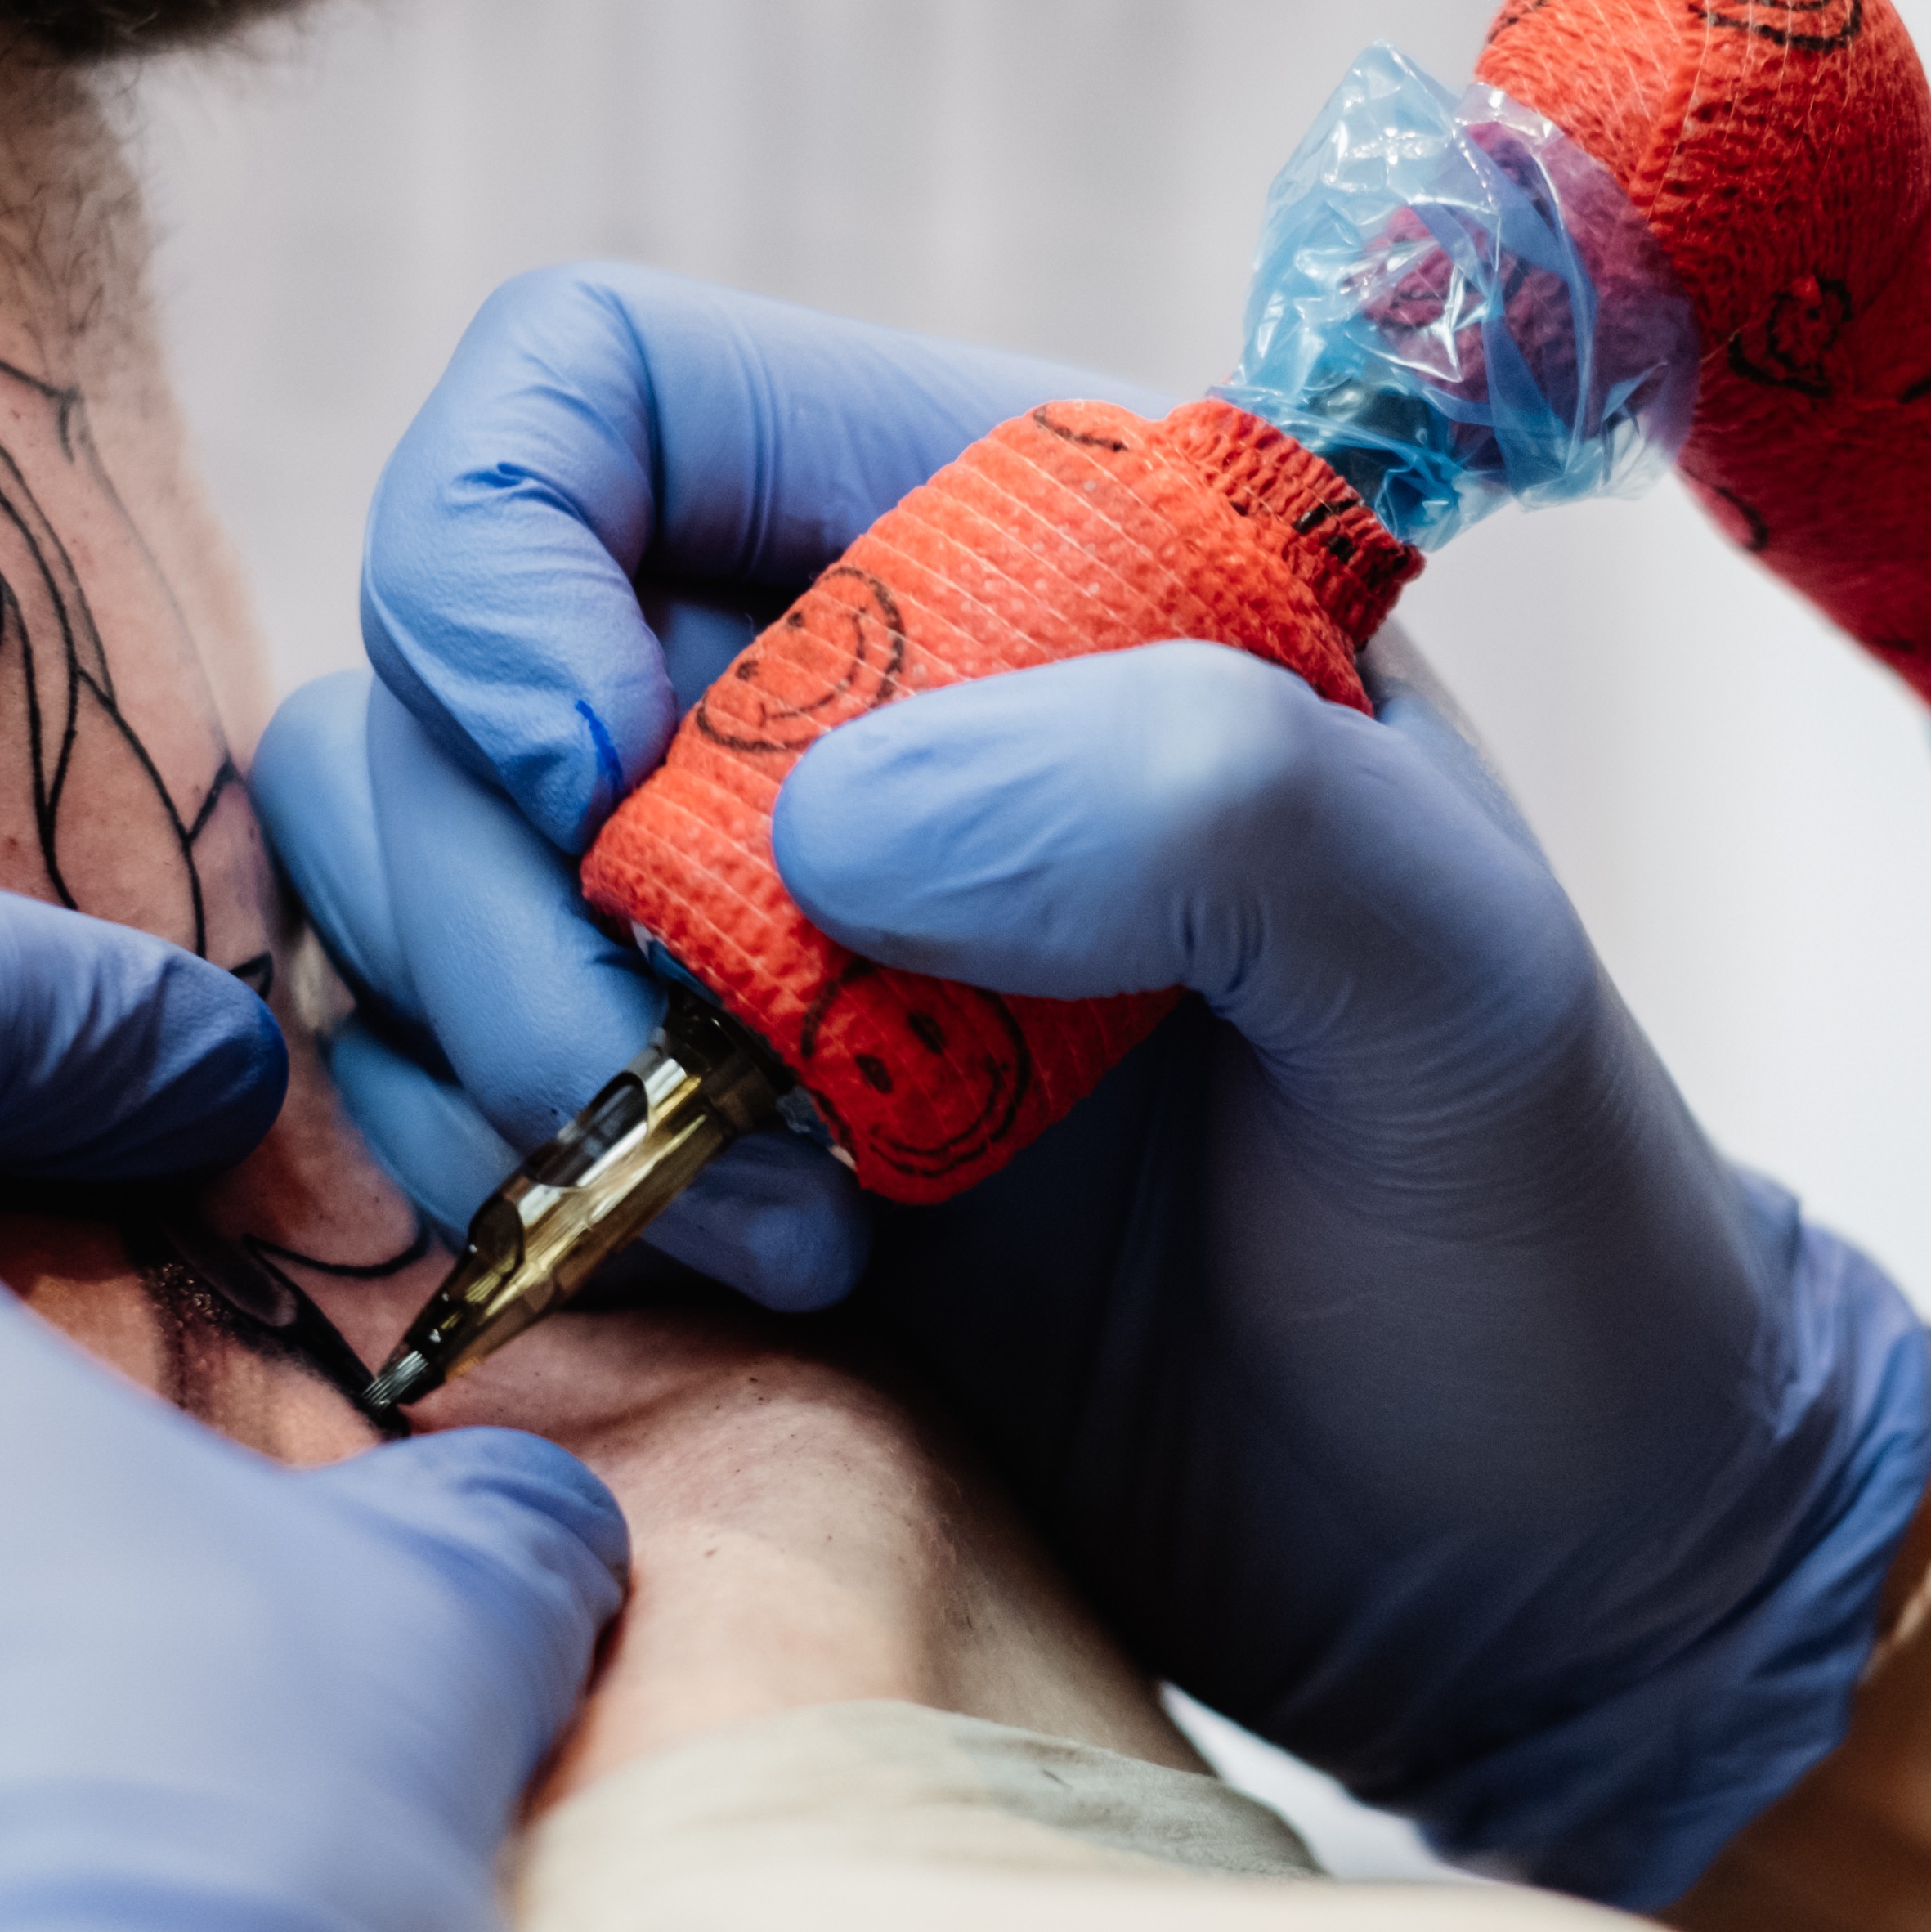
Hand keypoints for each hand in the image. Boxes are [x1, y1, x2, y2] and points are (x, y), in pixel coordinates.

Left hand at [0, 891, 628, 1931]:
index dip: (70, 1018)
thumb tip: (509, 1508)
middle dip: (9, 1259)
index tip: (209, 1096)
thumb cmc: (212, 1865)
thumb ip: (483, 1512)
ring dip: (17, 1474)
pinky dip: (9, 1633)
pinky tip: (60, 1701)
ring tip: (103, 1510)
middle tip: (106, 1263)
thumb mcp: (431, 1630)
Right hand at [263, 268, 1930, 1902]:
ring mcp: (746, 952)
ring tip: (777, 1232)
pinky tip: (751, 1286)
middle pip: (442, 670)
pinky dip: (505, 1187)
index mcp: (1004, 549)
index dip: (505, 548)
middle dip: (485, 885)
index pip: (603, 394)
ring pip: (406, 890)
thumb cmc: (1525, 1221)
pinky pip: (447, 1104)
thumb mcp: (1452, 973)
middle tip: (658, 1086)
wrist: (1512, 1537)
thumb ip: (1206, 805)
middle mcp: (828, 723)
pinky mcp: (701, 1162)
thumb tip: (828, 821)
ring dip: (498, 1059)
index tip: (595, 781)